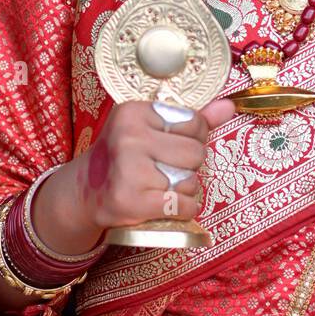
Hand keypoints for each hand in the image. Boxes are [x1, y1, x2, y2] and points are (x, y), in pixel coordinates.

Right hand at [33, 98, 239, 253]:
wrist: (85, 191)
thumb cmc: (125, 155)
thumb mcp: (151, 128)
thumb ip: (192, 119)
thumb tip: (229, 107)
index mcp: (134, 112)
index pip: (194, 122)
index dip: (194, 137)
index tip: (175, 144)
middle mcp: (129, 137)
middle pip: (196, 153)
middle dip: (189, 165)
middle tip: (168, 168)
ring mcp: (129, 170)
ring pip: (191, 181)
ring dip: (184, 189)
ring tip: (162, 185)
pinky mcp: (132, 202)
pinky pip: (183, 206)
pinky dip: (183, 209)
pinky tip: (166, 204)